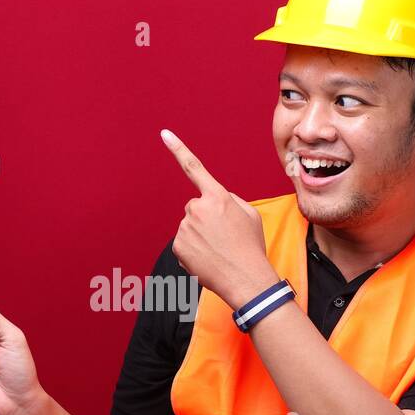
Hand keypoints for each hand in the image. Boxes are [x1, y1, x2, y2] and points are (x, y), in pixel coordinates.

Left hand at [159, 129, 278, 309]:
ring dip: (200, 236)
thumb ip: (229, 200)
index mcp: (217, 197)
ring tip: (218, 249)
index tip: (164, 134)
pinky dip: (193, 250)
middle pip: (196, 207)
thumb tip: (213, 201)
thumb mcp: (250, 215)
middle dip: (206, 218)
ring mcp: (185, 228)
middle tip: (224, 236)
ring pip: (189, 226)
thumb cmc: (251, 247)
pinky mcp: (178, 246)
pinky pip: (184, 243)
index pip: (194, 168)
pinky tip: (208, 259)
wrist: (246, 280)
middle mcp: (197, 209)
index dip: (178, 149)